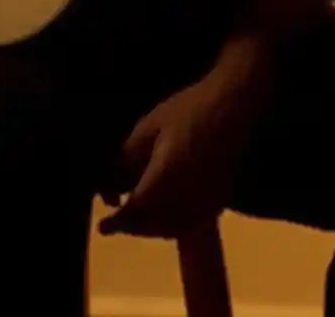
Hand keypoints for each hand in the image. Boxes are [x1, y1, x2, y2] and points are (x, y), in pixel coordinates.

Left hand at [99, 74, 262, 238]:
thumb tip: (113, 189)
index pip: (135, 212)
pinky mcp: (219, 201)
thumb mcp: (146, 129)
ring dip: (152, 227)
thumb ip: (126, 161)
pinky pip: (192, 224)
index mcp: (164, 179)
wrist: (230, 107)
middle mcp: (186, 197)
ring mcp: (206, 202)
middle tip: (118, 218)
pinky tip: (166, 214)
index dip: (118, 223)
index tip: (104, 227)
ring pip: (173, 228)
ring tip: (139, 215)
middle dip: (133, 225)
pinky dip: (175, 225)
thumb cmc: (187, 111)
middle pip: (153, 225)